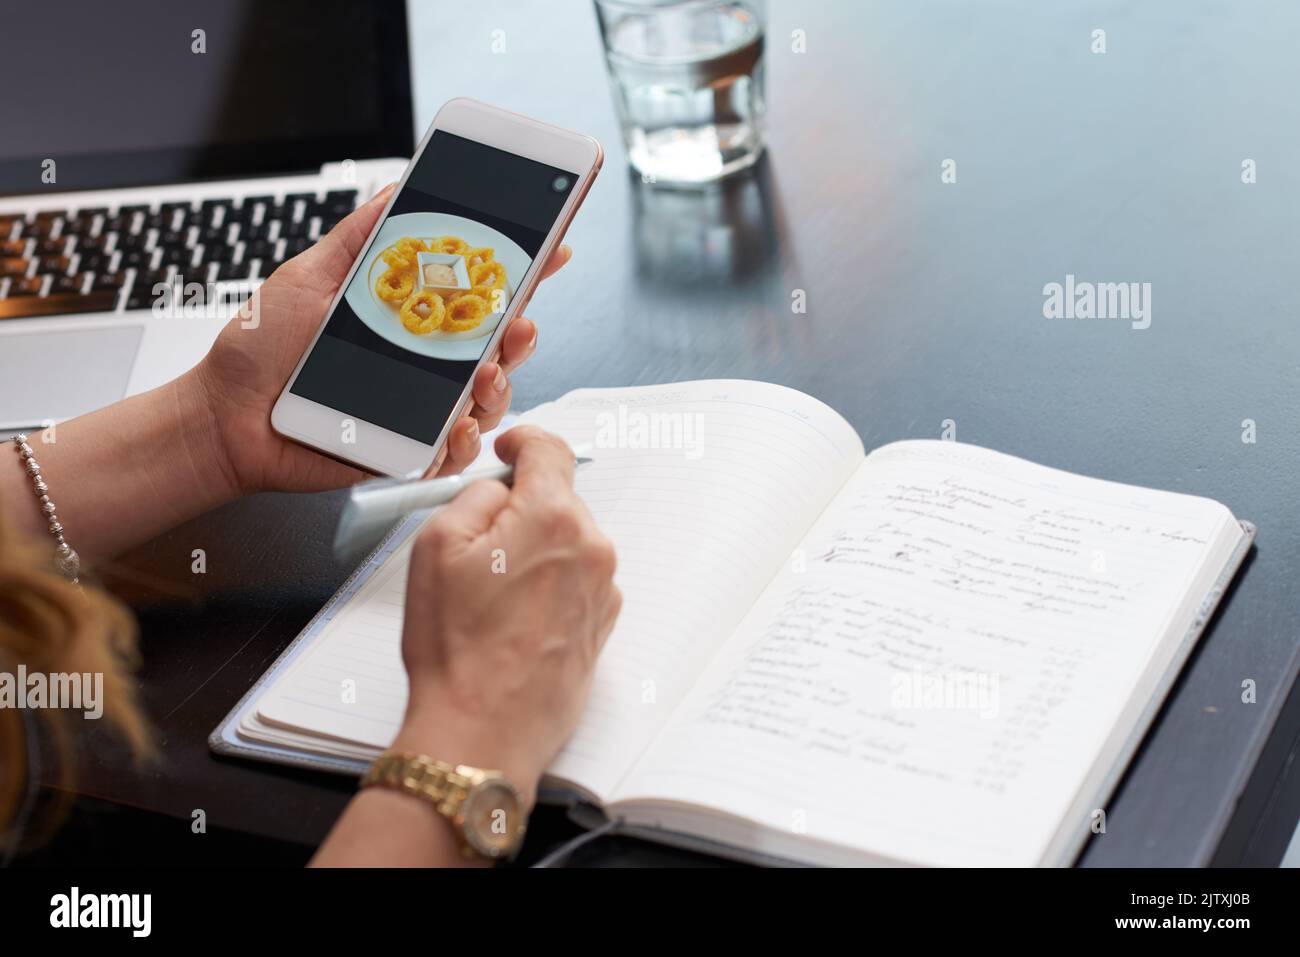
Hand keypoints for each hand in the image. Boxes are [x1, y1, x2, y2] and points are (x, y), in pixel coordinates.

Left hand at [194, 184, 571, 494]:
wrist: (223, 416)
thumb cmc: (260, 351)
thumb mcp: (310, 276)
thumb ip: (360, 238)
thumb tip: (399, 188)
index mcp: (408, 319)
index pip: (476, 294)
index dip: (518, 272)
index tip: (549, 248)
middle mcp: (422, 363)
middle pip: (497, 348)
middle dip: (522, 332)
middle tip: (521, 320)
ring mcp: (418, 409)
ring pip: (486, 400)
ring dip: (500, 386)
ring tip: (485, 372)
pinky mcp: (405, 451)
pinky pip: (452, 451)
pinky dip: (464, 440)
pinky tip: (458, 424)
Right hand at [390, 426, 621, 806]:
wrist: (483, 731)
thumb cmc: (457, 649)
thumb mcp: (437, 546)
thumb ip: (474, 496)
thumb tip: (499, 488)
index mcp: (553, 519)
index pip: (551, 451)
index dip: (523, 442)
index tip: (509, 449)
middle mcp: (591, 549)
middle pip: (558, 501)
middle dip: (520, 510)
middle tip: (477, 544)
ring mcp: (602, 590)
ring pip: (566, 544)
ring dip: (534, 552)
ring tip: (490, 597)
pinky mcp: (601, 625)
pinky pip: (575, 583)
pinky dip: (547, 586)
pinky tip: (512, 620)